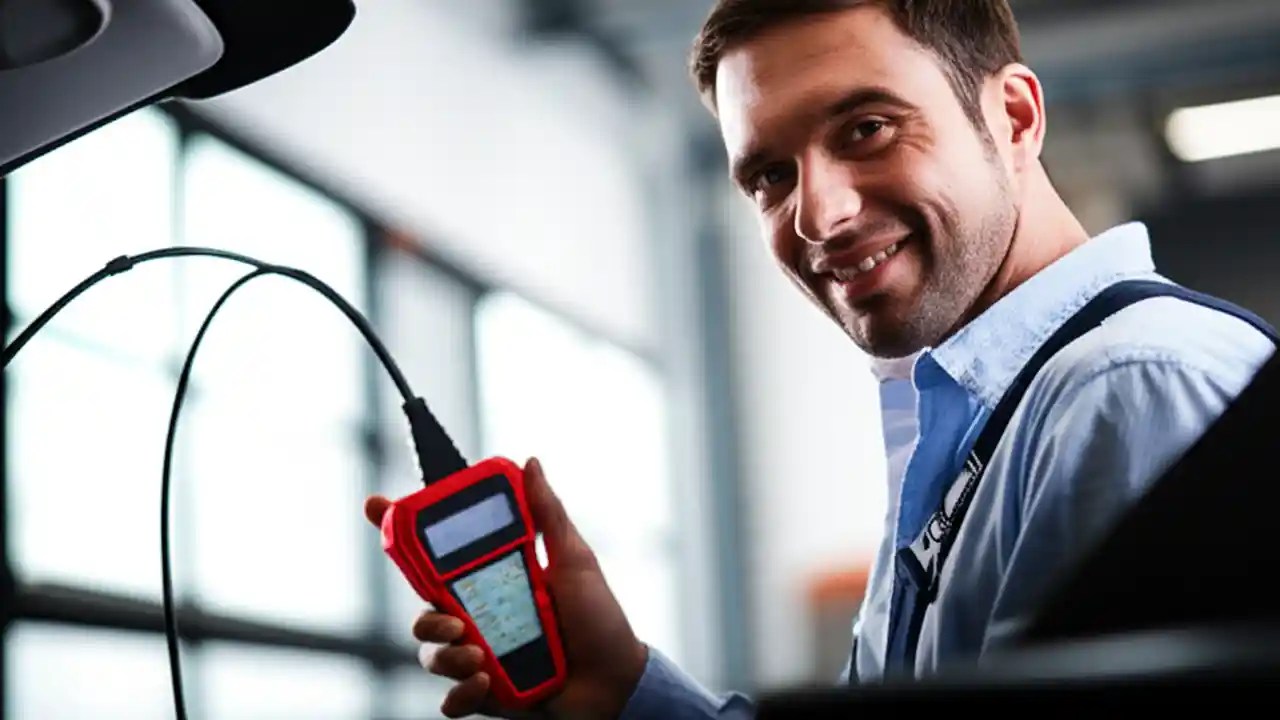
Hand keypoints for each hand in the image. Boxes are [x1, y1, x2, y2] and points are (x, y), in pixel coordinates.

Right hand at [364, 457, 648, 718]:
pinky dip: (460, 692)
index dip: (399, 529)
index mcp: (491, 578)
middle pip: (422, 606)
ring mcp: (478, 654)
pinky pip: (450, 698)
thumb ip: (548, 514)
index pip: (437, 553)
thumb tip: (530, 463)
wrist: (616, 683)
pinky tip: (485, 682)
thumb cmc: (599, 619)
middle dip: (425, 614)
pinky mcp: (484, 693)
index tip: (376, 505)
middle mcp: (478, 615)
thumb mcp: (574, 560)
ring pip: (431, 652)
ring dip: (447, 654)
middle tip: (451, 617)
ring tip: (479, 653)